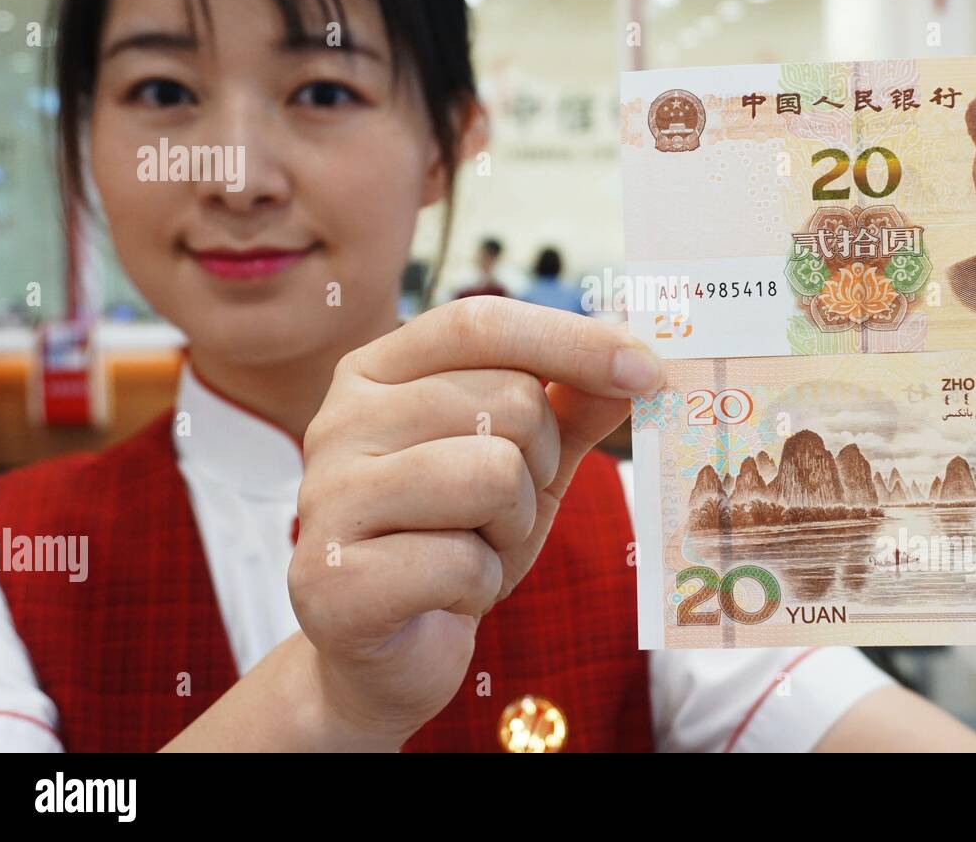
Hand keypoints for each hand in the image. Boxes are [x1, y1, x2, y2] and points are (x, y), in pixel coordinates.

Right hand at [288, 296, 661, 748]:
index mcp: (379, 371)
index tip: (648, 371)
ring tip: (475, 547)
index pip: (482, 323)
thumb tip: (635, 364)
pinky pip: (462, 561)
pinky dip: (478, 586)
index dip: (574, 340)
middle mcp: (340, 419)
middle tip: (505, 509)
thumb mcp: (526, 463)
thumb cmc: (454, 540)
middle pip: (504, 400)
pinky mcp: (330, 577)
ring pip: (492, 474)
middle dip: (538, 464)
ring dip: (512, 526)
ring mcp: (327, 495)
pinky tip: (443, 595)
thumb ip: (571, 406)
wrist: (384, 652)